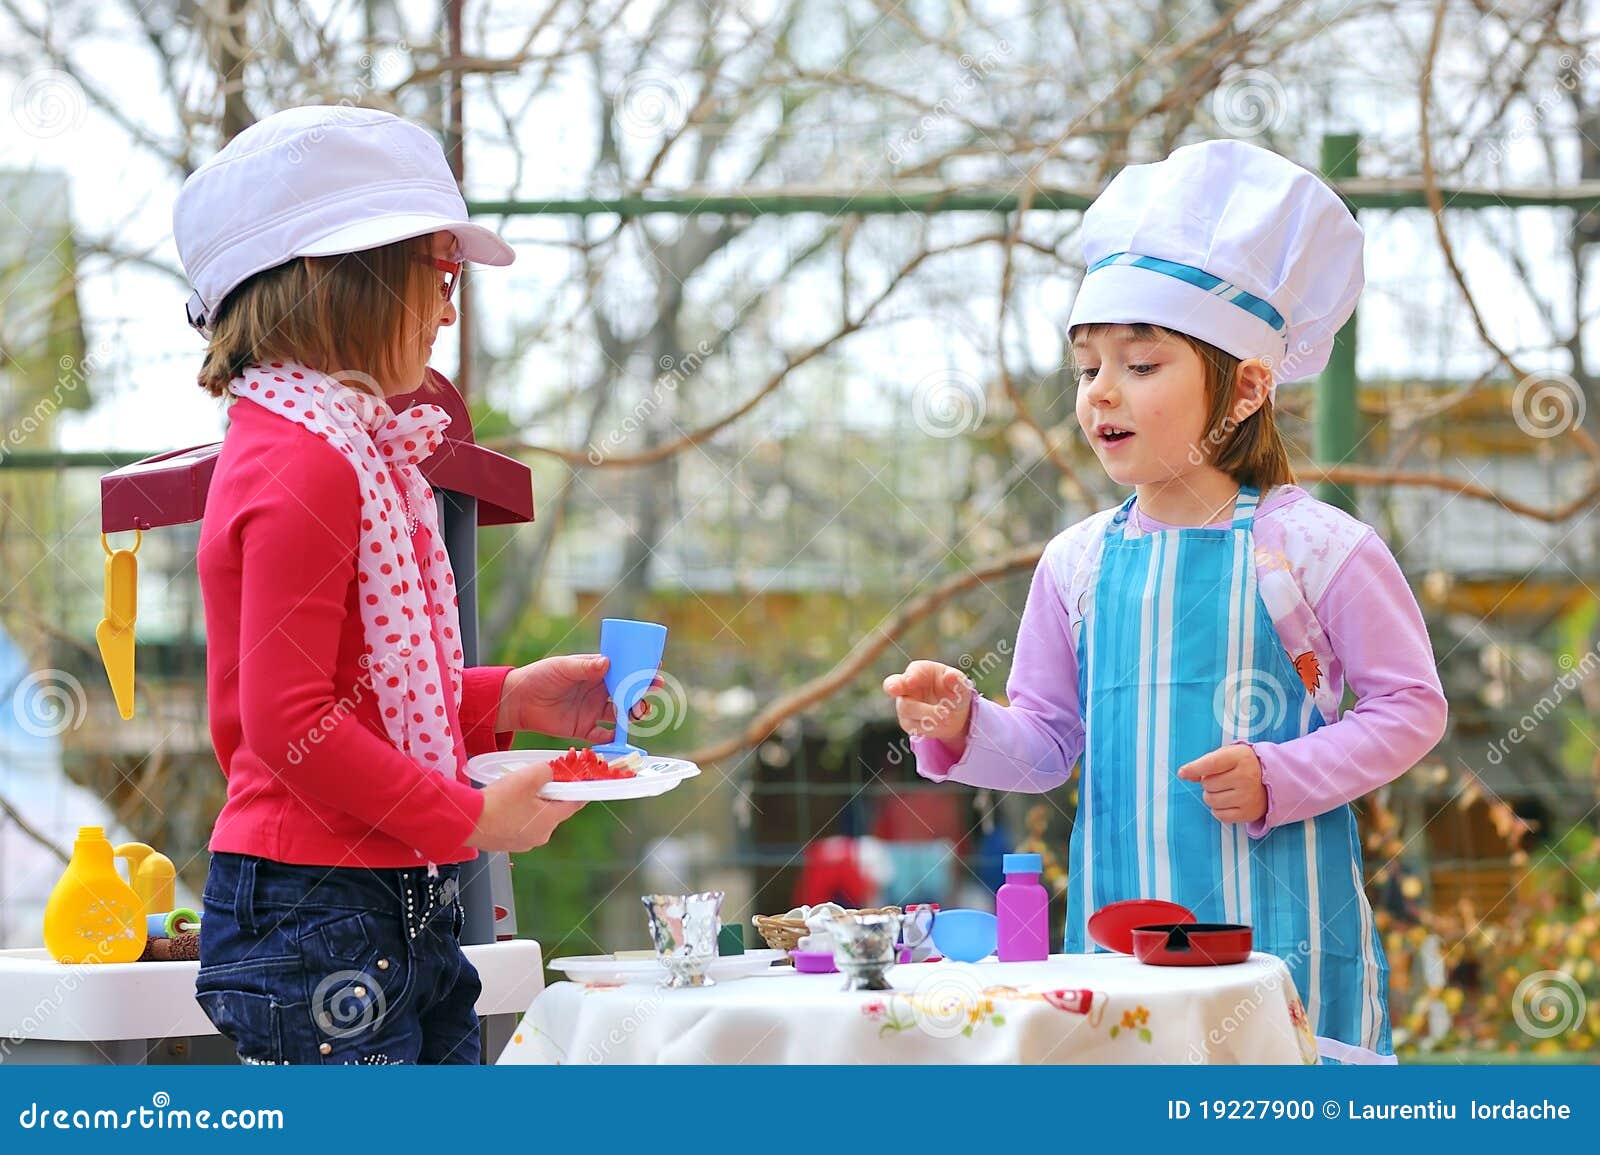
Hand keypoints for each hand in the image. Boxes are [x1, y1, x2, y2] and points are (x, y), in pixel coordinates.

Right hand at [467, 760, 585, 851]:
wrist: (466, 822)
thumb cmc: (498, 802)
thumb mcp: (528, 776)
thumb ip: (547, 771)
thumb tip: (550, 772)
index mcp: (550, 822)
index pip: (574, 804)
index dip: (579, 791)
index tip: (584, 784)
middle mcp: (540, 836)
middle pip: (553, 810)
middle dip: (548, 795)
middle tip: (538, 781)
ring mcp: (523, 842)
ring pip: (535, 818)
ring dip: (531, 804)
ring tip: (516, 791)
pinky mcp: (507, 843)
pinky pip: (519, 824)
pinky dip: (517, 813)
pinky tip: (505, 804)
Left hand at [495, 655, 658, 741]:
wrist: (519, 702)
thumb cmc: (540, 677)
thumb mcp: (562, 668)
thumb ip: (584, 667)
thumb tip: (607, 662)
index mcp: (596, 672)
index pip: (623, 669)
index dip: (639, 669)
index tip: (655, 667)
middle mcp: (598, 691)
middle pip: (627, 692)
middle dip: (643, 692)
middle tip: (654, 690)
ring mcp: (593, 710)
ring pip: (620, 714)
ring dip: (632, 714)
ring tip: (638, 712)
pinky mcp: (584, 729)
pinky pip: (604, 736)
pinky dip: (613, 738)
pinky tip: (620, 736)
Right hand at [882, 660, 973, 754]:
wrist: (953, 713)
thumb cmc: (954, 691)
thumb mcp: (961, 686)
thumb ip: (957, 680)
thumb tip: (951, 676)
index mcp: (922, 671)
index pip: (913, 670)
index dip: (911, 675)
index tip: (910, 680)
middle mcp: (908, 686)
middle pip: (896, 685)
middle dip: (894, 686)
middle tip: (893, 689)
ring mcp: (905, 704)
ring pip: (907, 709)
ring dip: (926, 713)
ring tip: (946, 716)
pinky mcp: (907, 722)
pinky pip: (914, 725)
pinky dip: (928, 727)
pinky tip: (941, 725)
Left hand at [1176, 743, 1266, 824]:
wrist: (1270, 781)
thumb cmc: (1242, 766)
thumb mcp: (1227, 755)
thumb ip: (1205, 762)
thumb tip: (1185, 774)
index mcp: (1240, 758)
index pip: (1211, 764)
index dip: (1194, 768)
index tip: (1182, 773)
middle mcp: (1246, 777)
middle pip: (1207, 784)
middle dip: (1209, 782)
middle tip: (1223, 779)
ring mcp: (1248, 797)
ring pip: (1211, 801)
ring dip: (1212, 796)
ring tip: (1226, 790)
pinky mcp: (1248, 813)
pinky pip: (1219, 815)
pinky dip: (1219, 809)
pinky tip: (1230, 801)